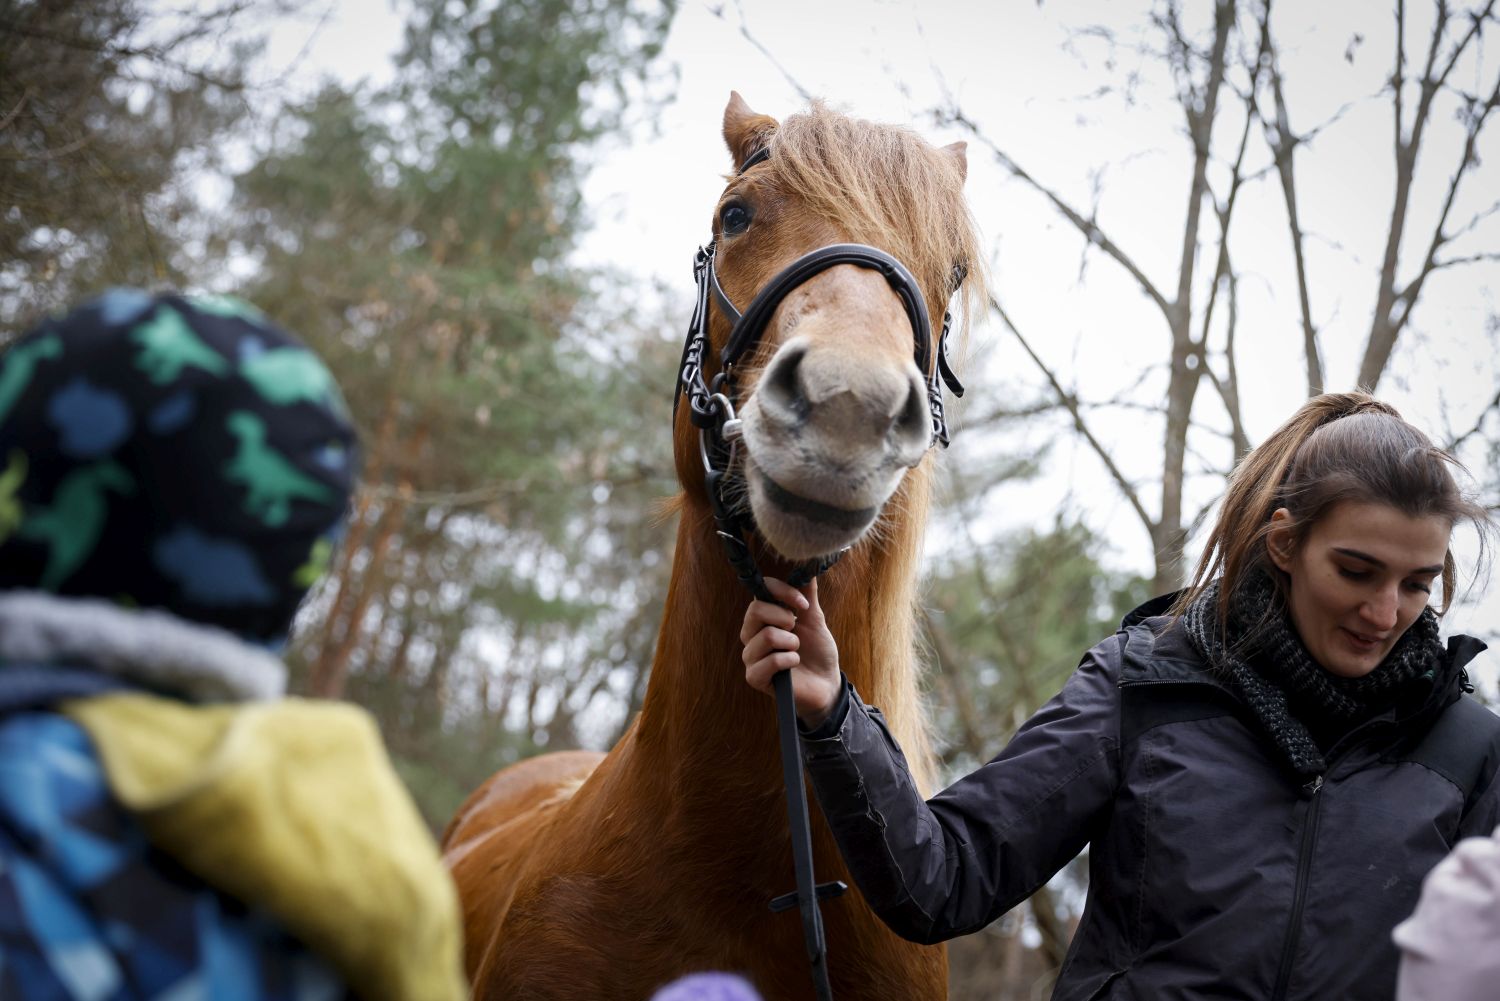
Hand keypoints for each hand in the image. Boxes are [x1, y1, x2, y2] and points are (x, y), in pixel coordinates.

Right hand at [740, 577, 841, 727]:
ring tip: (797, 650)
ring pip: (766, 637)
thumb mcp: (814, 619)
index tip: (803, 604)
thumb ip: (806, 595)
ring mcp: (751, 656)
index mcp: (763, 617)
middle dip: (784, 618)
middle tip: (797, 629)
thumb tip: (808, 566)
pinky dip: (789, 661)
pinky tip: (794, 665)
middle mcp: (751, 634)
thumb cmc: (817, 651)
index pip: (760, 592)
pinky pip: (769, 662)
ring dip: (791, 643)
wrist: (826, 684)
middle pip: (756, 611)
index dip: (782, 592)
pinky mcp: (755, 677)